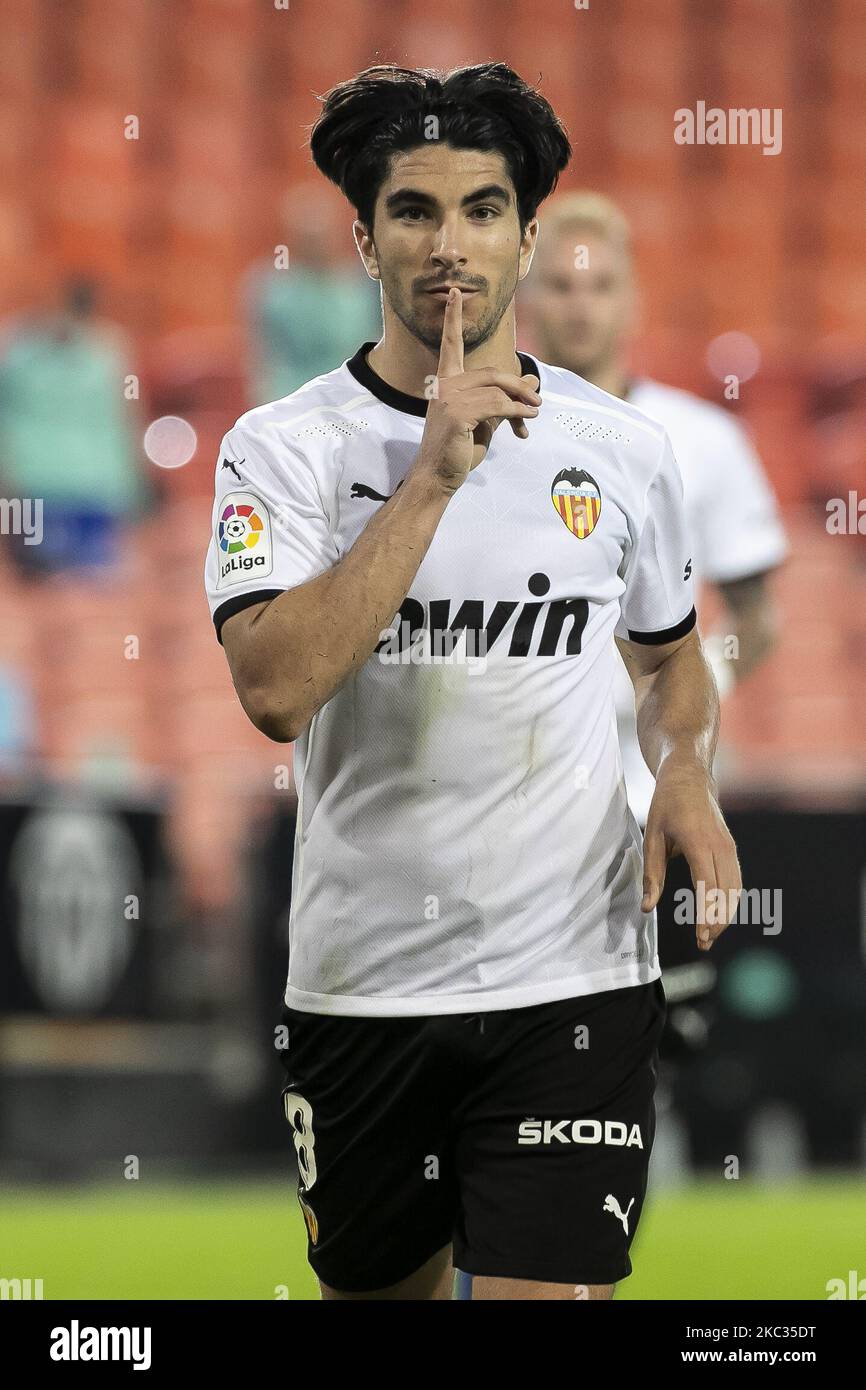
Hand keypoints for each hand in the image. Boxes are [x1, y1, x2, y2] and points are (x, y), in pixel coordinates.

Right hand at [414, 286, 540, 493]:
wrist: (438, 477)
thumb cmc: (457, 449)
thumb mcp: (486, 420)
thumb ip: (504, 398)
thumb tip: (531, 379)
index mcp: (445, 382)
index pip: (450, 345)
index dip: (452, 318)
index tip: (453, 292)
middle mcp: (444, 386)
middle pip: (491, 373)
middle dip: (518, 385)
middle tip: (537, 399)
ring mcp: (448, 399)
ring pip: (496, 389)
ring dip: (522, 400)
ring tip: (535, 410)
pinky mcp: (457, 415)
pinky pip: (497, 406)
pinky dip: (517, 412)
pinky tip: (527, 419)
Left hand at [640, 761, 741, 950]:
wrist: (690, 776)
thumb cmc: (666, 804)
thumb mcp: (651, 835)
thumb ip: (652, 873)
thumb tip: (647, 908)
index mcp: (698, 841)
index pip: (707, 886)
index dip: (705, 913)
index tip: (700, 936)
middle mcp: (720, 845)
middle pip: (725, 892)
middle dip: (716, 921)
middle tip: (703, 944)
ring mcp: (729, 847)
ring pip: (735, 889)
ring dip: (725, 915)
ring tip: (709, 936)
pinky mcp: (731, 849)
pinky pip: (735, 880)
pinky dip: (729, 902)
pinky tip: (718, 916)